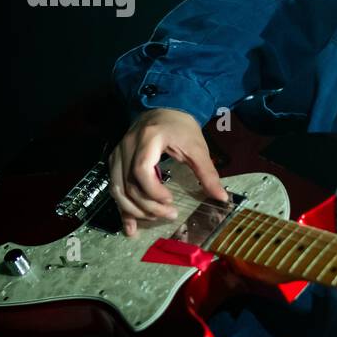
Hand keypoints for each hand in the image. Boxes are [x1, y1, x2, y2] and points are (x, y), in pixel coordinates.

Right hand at [108, 107, 228, 237]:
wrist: (163, 108)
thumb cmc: (181, 127)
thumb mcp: (197, 147)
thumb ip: (207, 173)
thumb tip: (222, 198)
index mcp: (148, 139)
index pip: (141, 170)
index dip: (153, 191)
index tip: (171, 201)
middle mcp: (127, 146)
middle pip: (128, 184)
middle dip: (147, 206)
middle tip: (169, 214)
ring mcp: (118, 154)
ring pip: (117, 189)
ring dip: (134, 210)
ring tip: (155, 219)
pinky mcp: (115, 162)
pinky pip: (114, 188)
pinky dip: (122, 209)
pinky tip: (130, 228)